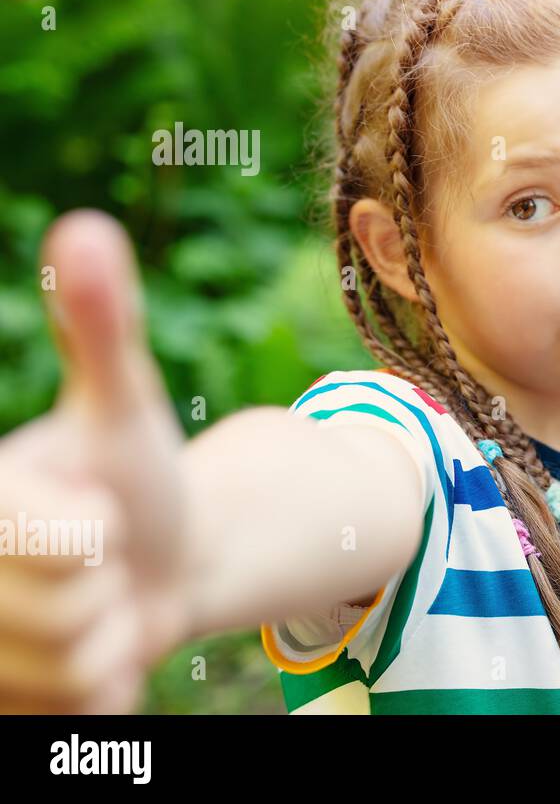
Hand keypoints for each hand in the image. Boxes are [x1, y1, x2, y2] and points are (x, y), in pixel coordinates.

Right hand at [0, 210, 189, 712]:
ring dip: (111, 645)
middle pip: (66, 623)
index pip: (61, 547)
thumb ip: (100, 327)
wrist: (160, 560)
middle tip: (103, 564)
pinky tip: (94, 655)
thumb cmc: (137, 478)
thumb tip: (85, 227)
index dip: (95, 532)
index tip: (91, 511)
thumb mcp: (124, 405)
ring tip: (98, 607)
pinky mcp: (4, 707)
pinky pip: (79, 715)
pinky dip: (107, 692)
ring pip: (74, 676)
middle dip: (110, 592)